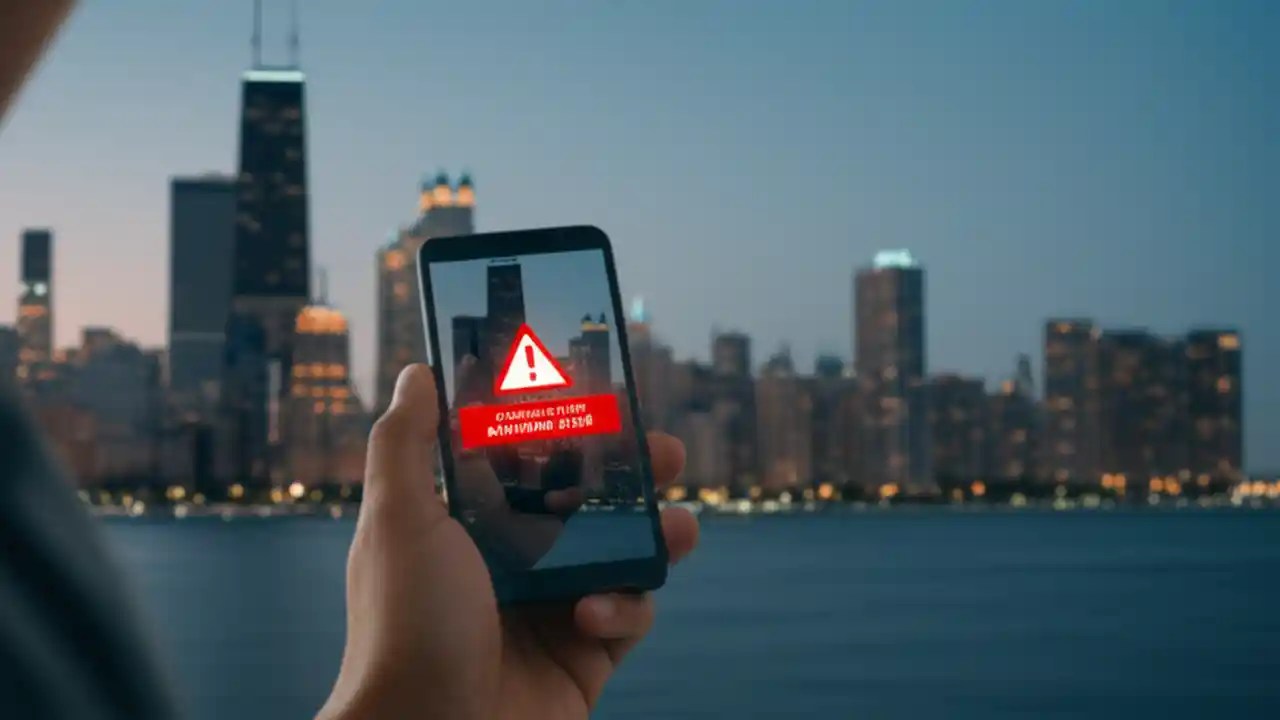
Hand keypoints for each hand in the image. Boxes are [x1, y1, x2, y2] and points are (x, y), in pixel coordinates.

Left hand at [317, 364, 698, 719]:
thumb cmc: (403, 628)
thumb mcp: (398, 521)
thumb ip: (406, 442)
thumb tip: (419, 373)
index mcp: (469, 524)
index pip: (527, 459)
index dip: (568, 426)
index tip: (604, 395)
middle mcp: (514, 561)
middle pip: (589, 501)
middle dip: (633, 474)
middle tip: (666, 453)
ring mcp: (553, 608)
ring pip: (623, 555)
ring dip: (655, 534)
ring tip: (677, 525)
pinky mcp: (586, 654)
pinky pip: (629, 615)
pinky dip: (624, 608)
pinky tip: (593, 613)